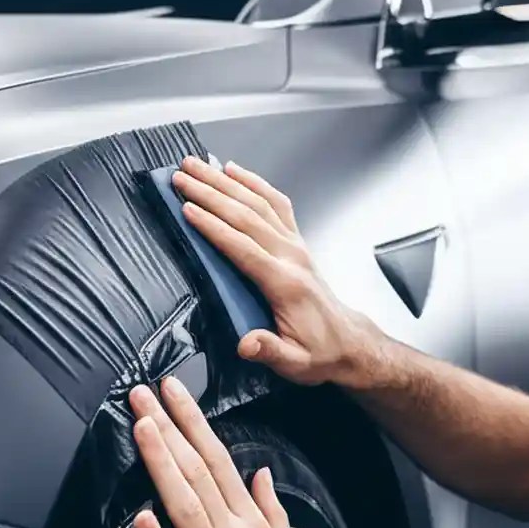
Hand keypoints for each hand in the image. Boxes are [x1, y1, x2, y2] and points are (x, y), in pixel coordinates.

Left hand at [129, 377, 303, 527]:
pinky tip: (142, 518)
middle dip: (171, 428)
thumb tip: (262, 472)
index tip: (173, 391)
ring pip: (184, 503)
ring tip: (143, 427)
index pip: (218, 457)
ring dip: (162, 463)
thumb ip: (272, 507)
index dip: (194, 422)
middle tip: (144, 394)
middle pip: (197, 470)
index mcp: (249, 519)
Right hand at [171, 155, 383, 386]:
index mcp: (285, 282)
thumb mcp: (294, 362)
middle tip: (181, 177)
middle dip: (210, 192)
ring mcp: (295, 245)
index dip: (213, 227)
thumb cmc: (318, 351)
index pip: (243, 247)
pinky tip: (234, 171)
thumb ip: (269, 350)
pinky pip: (274, 203)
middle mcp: (291, 256)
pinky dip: (253, 183)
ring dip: (225, 181)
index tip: (187, 209)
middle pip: (246, 215)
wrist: (347, 343)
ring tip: (197, 164)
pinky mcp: (296, 242)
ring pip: (257, 202)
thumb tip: (246, 344)